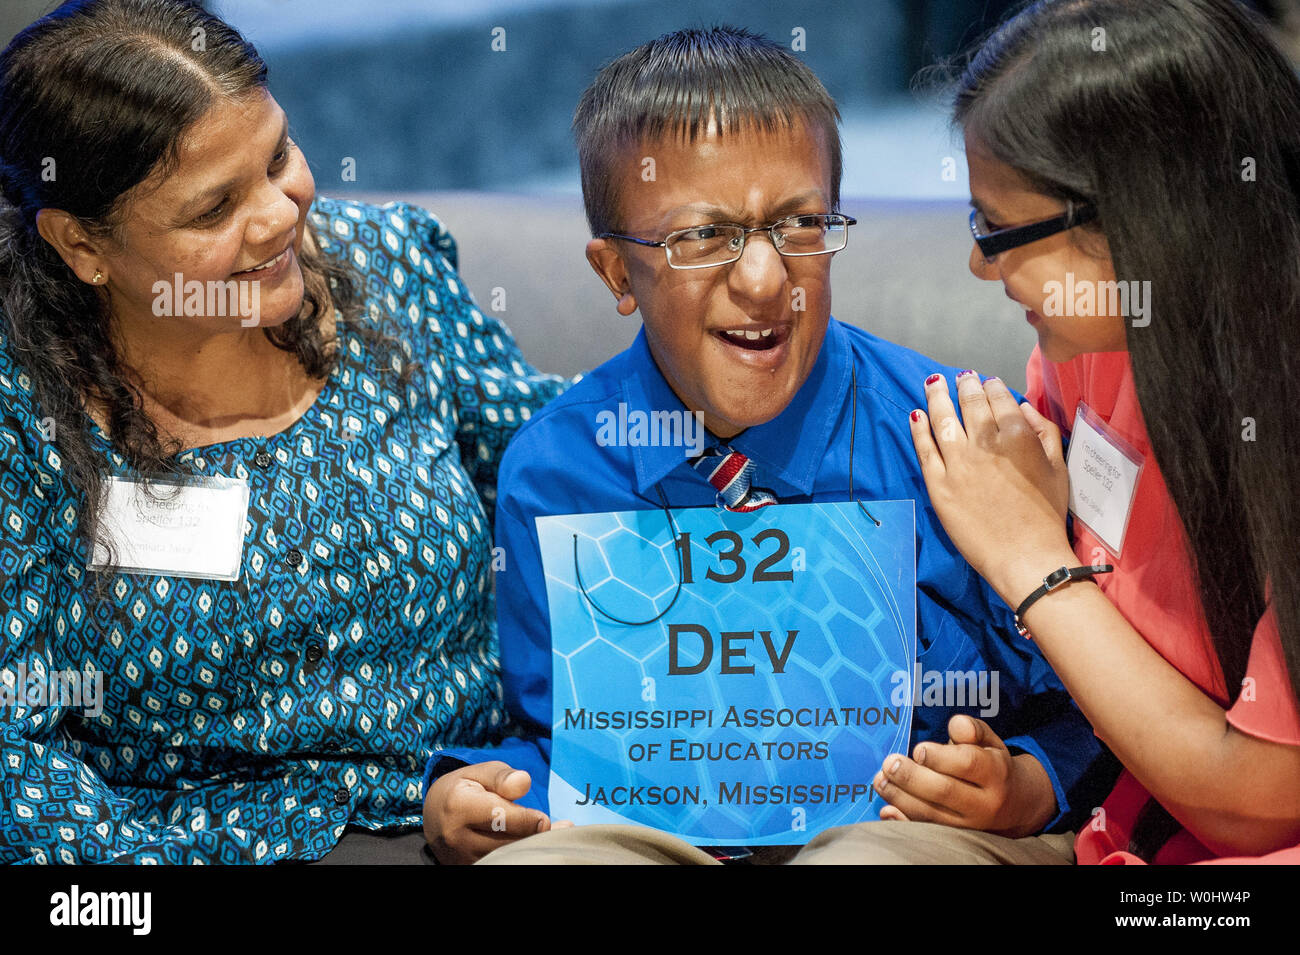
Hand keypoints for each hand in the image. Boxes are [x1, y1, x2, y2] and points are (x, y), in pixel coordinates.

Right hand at [422, 761, 567, 863]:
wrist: (434, 815)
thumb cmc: (464, 788)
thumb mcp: (480, 772)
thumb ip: (502, 776)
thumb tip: (525, 782)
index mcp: (458, 806)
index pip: (499, 818)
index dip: (526, 820)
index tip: (545, 819)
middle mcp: (456, 837)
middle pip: (504, 842)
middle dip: (536, 836)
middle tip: (565, 828)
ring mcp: (461, 857)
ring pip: (505, 857)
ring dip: (534, 847)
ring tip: (560, 834)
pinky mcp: (468, 867)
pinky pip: (500, 863)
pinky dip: (522, 855)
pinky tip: (540, 845)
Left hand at [872, 715, 1056, 836]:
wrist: (1017, 805)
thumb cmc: (993, 764)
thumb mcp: (991, 742)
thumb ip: (973, 730)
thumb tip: (956, 723)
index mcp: (996, 772)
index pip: (967, 764)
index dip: (940, 756)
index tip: (918, 748)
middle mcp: (984, 802)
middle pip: (945, 791)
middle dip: (912, 777)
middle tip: (889, 763)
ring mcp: (970, 825)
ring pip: (931, 814)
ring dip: (900, 797)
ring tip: (880, 780)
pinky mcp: (956, 837)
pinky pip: (928, 831)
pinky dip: (905, 821)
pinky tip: (887, 809)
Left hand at [910, 372, 1075, 604]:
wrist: (1025, 555)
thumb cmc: (1046, 514)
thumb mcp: (1057, 467)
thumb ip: (1043, 431)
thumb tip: (1023, 407)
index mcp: (1017, 435)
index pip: (999, 399)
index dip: (991, 387)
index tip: (986, 382)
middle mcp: (984, 443)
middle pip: (969, 403)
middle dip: (965, 385)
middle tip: (961, 376)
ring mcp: (958, 463)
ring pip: (942, 419)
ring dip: (937, 396)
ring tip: (933, 382)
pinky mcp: (939, 485)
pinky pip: (925, 450)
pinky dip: (918, 429)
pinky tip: (915, 415)